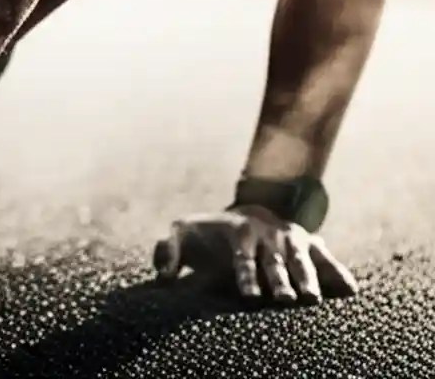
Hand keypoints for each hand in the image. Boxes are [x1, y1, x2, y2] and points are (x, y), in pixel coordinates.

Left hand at [152, 205, 358, 303]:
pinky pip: (327, 258)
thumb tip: (163, 274)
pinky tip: (351, 291)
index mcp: (239, 232)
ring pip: (301, 260)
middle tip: (284, 301)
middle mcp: (268, 235)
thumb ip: (169, 251)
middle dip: (279, 281)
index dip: (245, 277)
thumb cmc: (206, 233)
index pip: (242, 258)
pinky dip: (339, 272)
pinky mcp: (310, 245)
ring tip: (313, 300)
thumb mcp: (183, 233)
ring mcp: (291, 239)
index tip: (249, 296)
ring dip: (308, 279)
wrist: (242, 214)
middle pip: (274, 262)